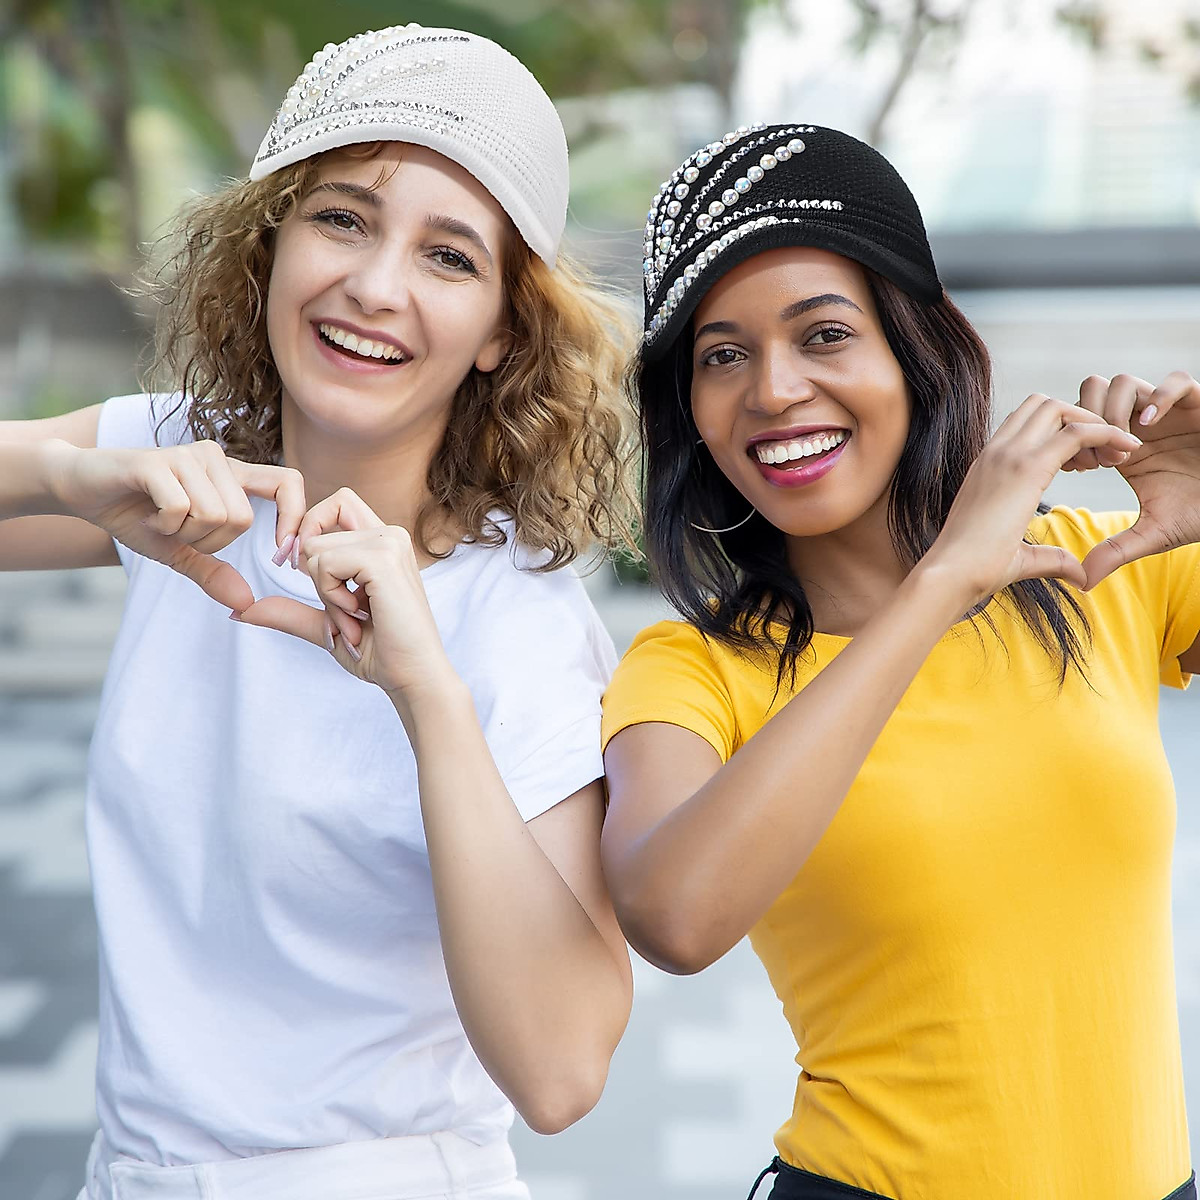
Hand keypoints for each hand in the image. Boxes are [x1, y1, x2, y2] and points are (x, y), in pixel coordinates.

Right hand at [46, 440, 304, 610]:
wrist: (80, 489)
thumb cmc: (135, 515)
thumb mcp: (180, 551)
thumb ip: (214, 573)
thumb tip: (246, 604)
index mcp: (232, 475)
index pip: (288, 483)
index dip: (293, 519)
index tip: (279, 554)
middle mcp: (216, 458)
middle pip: (241, 520)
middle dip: (208, 542)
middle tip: (178, 531)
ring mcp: (188, 455)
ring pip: (213, 515)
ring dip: (181, 533)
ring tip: (159, 520)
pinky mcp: (158, 461)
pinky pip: (181, 509)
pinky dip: (161, 525)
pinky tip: (145, 515)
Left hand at [234, 488, 457, 700]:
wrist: (412, 677)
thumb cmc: (381, 652)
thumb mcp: (326, 626)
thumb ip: (290, 611)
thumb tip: (241, 610)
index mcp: (382, 542)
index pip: (337, 503)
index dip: (309, 527)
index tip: (300, 568)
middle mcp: (390, 535)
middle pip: (318, 524)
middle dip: (313, 569)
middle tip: (341, 605)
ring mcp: (390, 543)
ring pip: (316, 547)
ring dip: (323, 590)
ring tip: (353, 616)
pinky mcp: (383, 559)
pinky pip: (324, 564)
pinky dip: (330, 595)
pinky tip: (357, 613)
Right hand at [919, 393, 1142, 609]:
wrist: (951, 574)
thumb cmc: (974, 571)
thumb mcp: (1020, 557)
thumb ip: (1051, 558)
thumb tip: (1081, 575)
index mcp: (987, 467)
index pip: (1025, 424)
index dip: (1061, 433)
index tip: (1086, 464)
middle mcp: (995, 453)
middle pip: (1042, 405)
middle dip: (1079, 419)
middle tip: (1104, 453)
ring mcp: (1008, 456)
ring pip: (1058, 408)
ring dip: (1092, 422)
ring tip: (1115, 453)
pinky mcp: (1027, 468)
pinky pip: (1076, 432)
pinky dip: (1107, 433)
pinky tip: (1125, 451)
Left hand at [1061, 372, 1199, 588]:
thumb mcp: (1154, 533)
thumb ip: (1117, 550)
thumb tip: (1083, 581)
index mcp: (1117, 449)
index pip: (1076, 424)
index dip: (1069, 441)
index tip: (1077, 470)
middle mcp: (1136, 425)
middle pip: (1090, 393)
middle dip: (1087, 423)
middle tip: (1098, 461)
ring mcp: (1165, 412)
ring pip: (1122, 382)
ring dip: (1115, 414)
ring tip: (1126, 452)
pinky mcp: (1198, 404)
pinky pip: (1176, 381)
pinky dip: (1158, 398)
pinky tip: (1149, 427)